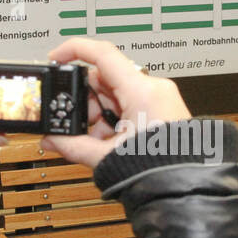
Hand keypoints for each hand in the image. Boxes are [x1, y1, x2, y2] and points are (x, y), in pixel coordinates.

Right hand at [39, 38, 190, 167]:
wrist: (185, 187)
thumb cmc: (160, 169)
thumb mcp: (107, 156)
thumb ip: (73, 146)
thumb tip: (52, 140)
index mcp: (141, 91)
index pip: (102, 54)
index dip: (74, 50)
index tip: (56, 57)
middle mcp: (154, 89)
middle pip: (106, 79)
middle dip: (87, 101)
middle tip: (78, 124)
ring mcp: (160, 99)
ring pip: (116, 94)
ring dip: (100, 114)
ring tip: (98, 141)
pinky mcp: (164, 110)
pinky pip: (131, 104)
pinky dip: (115, 120)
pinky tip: (109, 141)